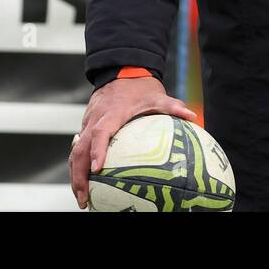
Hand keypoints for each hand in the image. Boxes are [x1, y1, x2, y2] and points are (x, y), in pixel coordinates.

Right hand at [69, 77, 195, 208]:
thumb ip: (173, 106)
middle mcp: (95, 119)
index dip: (97, 150)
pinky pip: (78, 148)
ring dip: (75, 175)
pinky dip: (78, 166)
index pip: (100, 132)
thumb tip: (193, 117)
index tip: (97, 169)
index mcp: (112, 113)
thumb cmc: (140, 88)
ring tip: (83, 198)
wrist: (121, 71)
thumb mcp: (158, 96)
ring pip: (75, 151)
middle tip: (85, 197)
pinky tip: (86, 183)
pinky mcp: (85, 126)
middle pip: (80, 149)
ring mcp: (87, 123)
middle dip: (79, 175)